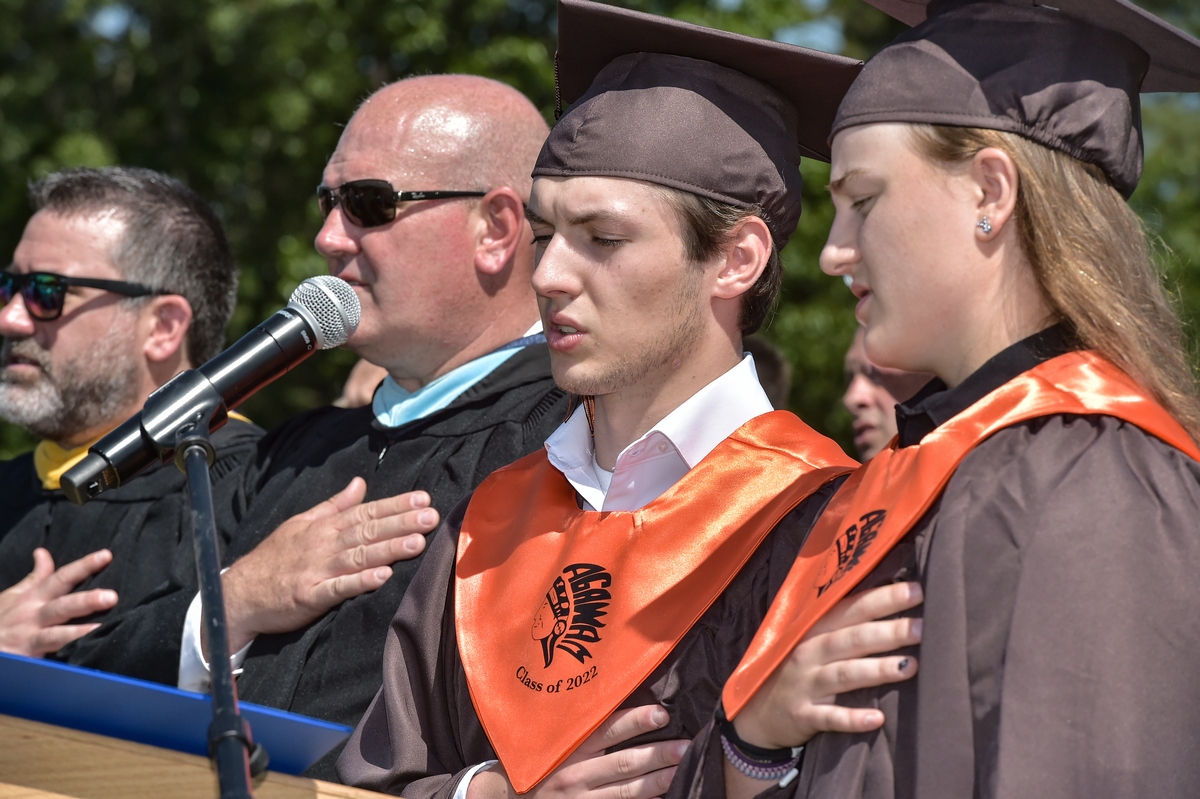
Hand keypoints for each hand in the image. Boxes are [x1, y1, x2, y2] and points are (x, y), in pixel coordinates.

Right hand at [0, 548, 117, 656]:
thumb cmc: (0, 619)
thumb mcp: (13, 596)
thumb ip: (34, 577)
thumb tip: (43, 553)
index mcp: (34, 597)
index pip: (61, 578)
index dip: (84, 566)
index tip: (106, 555)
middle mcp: (33, 616)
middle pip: (63, 606)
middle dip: (86, 601)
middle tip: (112, 597)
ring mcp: (30, 638)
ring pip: (57, 634)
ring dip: (79, 632)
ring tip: (101, 629)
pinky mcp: (27, 658)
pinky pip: (48, 658)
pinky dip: (64, 656)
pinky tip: (82, 656)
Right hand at [220, 479, 438, 651]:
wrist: (239, 593)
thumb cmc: (275, 557)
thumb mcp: (302, 523)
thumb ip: (335, 505)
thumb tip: (360, 483)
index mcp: (325, 526)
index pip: (366, 511)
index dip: (395, 505)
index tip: (423, 498)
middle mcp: (324, 544)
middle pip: (367, 530)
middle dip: (401, 522)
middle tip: (430, 516)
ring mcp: (317, 569)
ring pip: (359, 556)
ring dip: (389, 549)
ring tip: (417, 542)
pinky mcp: (310, 596)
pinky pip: (339, 588)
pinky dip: (360, 582)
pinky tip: (383, 576)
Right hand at [468, 705, 688, 798]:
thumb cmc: (541, 761)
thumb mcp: (554, 739)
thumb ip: (583, 724)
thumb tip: (619, 697)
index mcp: (570, 747)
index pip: (607, 730)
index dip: (635, 722)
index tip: (662, 715)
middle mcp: (576, 773)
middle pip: (624, 763)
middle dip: (657, 755)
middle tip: (686, 746)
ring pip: (627, 791)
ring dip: (657, 781)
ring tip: (681, 770)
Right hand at [733, 581, 923, 749]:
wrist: (758, 711)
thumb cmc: (799, 669)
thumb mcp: (814, 642)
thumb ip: (847, 626)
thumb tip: (897, 606)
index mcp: (816, 629)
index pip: (853, 608)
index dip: (883, 599)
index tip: (916, 591)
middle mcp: (809, 652)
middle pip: (852, 638)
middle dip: (887, 631)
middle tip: (921, 628)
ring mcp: (805, 684)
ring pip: (844, 674)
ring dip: (875, 669)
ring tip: (908, 666)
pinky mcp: (803, 715)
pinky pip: (829, 717)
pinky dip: (851, 718)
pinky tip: (876, 719)